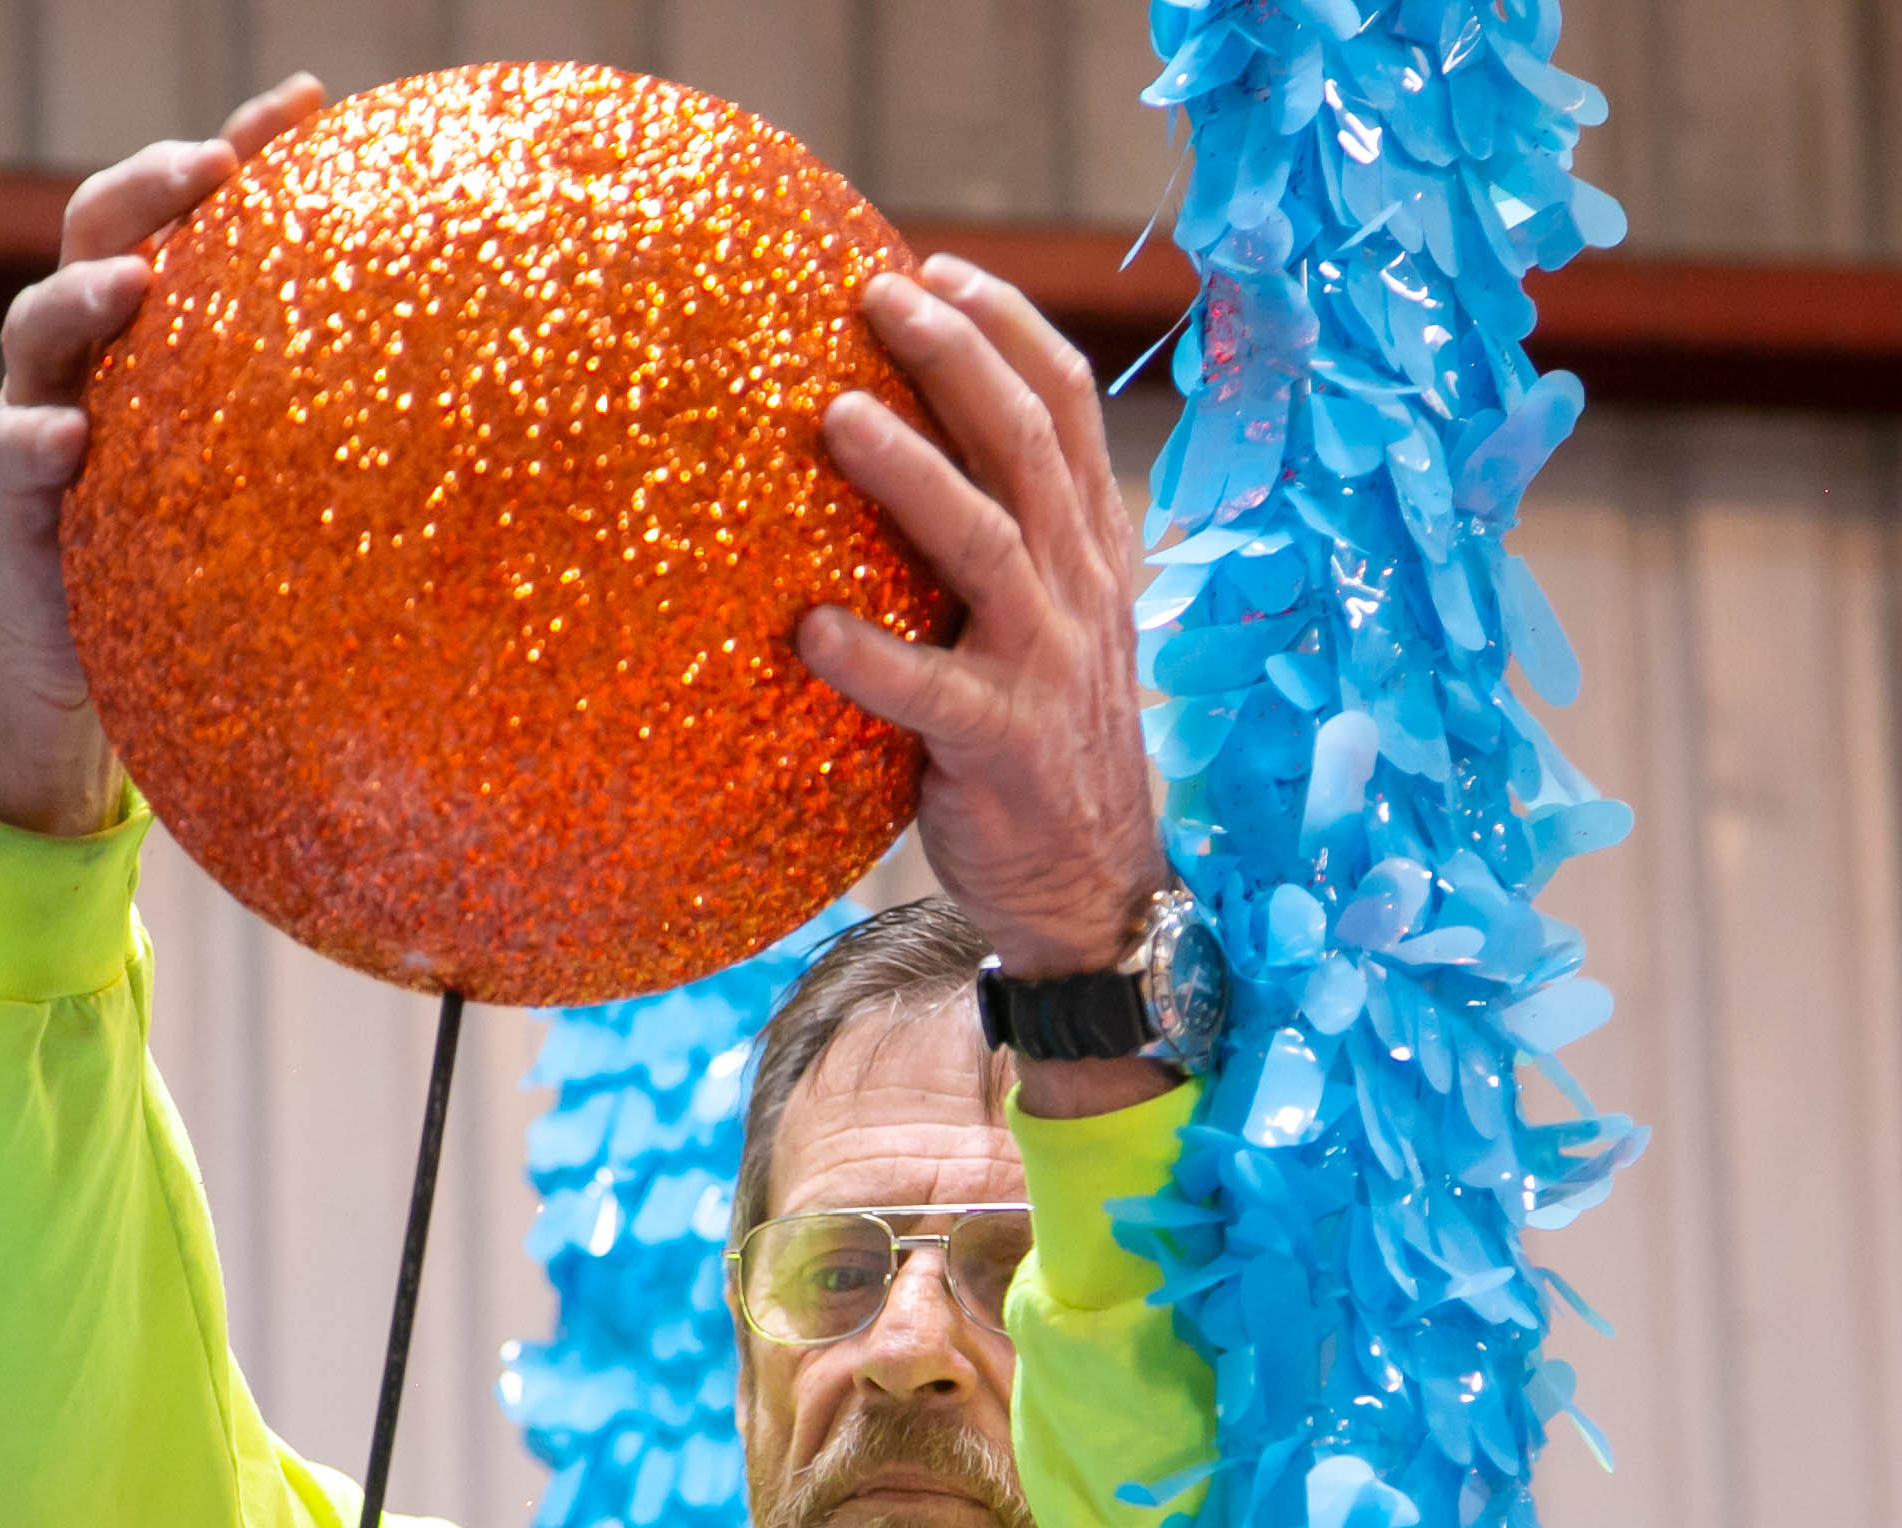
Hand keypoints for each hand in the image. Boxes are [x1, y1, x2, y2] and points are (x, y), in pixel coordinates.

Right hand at [0, 75, 324, 836]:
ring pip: (37, 325)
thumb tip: (480, 390)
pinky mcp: (16, 508)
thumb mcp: (264, 486)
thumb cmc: (191, 566)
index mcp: (154, 334)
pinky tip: (79, 435)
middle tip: (209, 164)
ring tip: (136, 282)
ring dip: (85, 294)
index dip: (239, 149)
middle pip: (97, 230)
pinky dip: (39, 438)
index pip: (184, 212)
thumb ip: (324, 428)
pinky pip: (12, 456)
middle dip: (149, 186)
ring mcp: (41, 420)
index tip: (306, 100)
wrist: (77, 677)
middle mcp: (89, 357)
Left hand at [800, 256, 1164, 982]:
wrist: (1095, 884)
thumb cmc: (1040, 742)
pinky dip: (870, 657)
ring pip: (987, 543)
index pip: (1067, 405)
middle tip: (877, 294)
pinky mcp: (1001, 746)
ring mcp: (1046, 666)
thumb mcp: (1044, 624)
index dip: (1007, 328)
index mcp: (1091, 548)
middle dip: (956, 357)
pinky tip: (807, 627)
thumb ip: (999, 544)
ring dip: (911, 475)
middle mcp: (1080, 590)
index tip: (936, 269)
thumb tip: (892, 456)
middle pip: (1029, 442)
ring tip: (837, 417)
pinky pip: (930, 693)